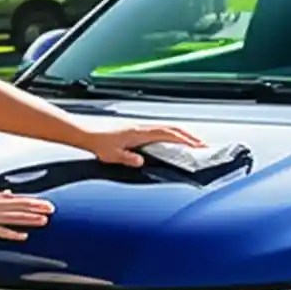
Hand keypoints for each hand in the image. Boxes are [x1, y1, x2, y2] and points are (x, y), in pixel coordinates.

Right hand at [0, 190, 54, 243]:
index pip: (15, 199)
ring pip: (11, 217)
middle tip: (52, 209)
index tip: (45, 203)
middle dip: (35, 208)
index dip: (32, 201)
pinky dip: (12, 233)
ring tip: (43, 221)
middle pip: (17, 206)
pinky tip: (24, 236)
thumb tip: (9, 194)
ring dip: (28, 219)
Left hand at [83, 124, 205, 166]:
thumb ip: (128, 158)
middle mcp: (142, 128)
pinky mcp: (137, 130)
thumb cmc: (99, 144)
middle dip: (189, 136)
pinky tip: (174, 141)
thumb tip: (141, 161)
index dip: (183, 139)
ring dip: (181, 134)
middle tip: (203, 145)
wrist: (88, 133)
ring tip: (193, 143)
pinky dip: (171, 134)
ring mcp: (140, 128)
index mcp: (139, 133)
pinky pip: (160, 130)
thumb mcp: (112, 155)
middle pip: (171, 129)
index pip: (167, 134)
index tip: (197, 145)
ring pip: (167, 128)